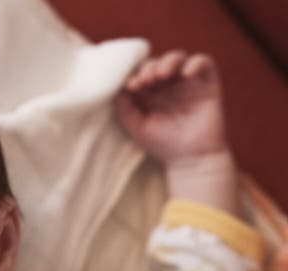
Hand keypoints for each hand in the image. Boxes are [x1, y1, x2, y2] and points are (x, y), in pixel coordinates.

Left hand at [113, 50, 227, 163]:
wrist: (190, 159)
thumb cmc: (162, 144)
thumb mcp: (136, 126)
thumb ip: (123, 107)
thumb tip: (116, 86)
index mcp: (149, 94)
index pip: (140, 72)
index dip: (134, 73)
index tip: (131, 85)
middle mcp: (168, 86)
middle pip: (157, 62)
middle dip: (149, 67)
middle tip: (145, 80)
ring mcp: (187, 83)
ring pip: (179, 58)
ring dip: (168, 61)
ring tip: (161, 75)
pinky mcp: (208, 84)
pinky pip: (205, 62)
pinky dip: (195, 63)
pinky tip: (185, 74)